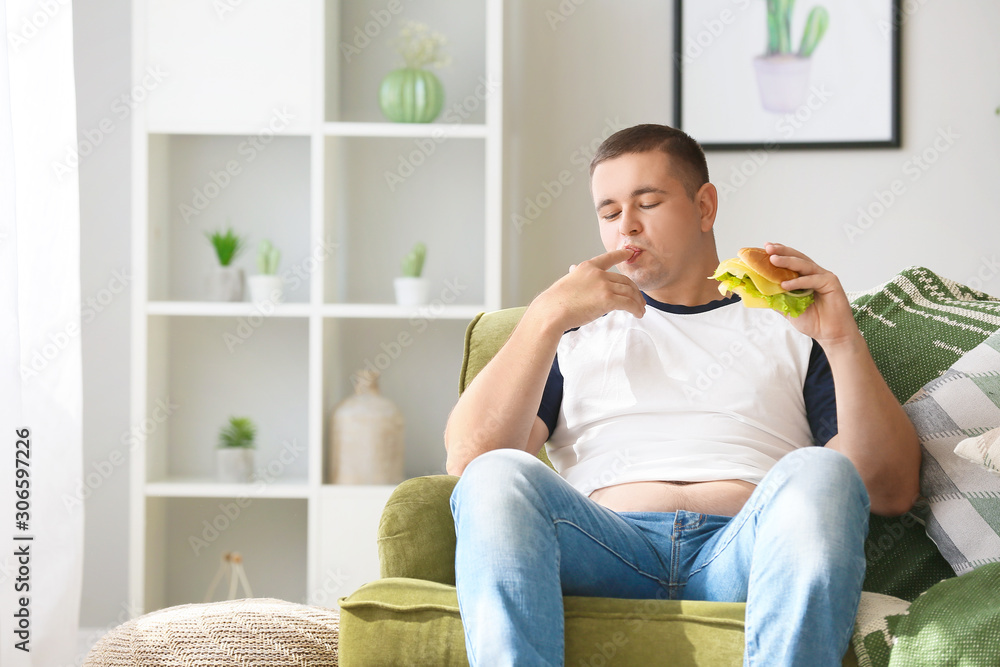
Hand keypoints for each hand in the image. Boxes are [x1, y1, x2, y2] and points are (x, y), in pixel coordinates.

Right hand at [530, 248, 645, 332]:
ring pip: (629, 292)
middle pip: (624, 280)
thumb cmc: (556, 301)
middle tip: (639, 300)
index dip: (621, 255)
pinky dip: (636, 309)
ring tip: (640, 310)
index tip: (629, 253)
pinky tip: (638, 314)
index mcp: (588, 267)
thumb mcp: (567, 281)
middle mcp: (598, 274)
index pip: (609, 258)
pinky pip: (628, 304)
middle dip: (635, 291)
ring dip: (637, 302)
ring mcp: (604, 286)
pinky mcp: (608, 300)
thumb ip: (575, 275)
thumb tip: (572, 269)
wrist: (553, 311)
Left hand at [764, 242, 858, 347]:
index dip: (779, 253)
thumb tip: (758, 292)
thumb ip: (776, 299)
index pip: (790, 261)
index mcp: (804, 277)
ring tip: (773, 260)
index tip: (764, 247)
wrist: (830, 334)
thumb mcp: (788, 309)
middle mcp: (814, 274)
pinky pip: (812, 280)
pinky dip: (799, 281)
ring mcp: (823, 277)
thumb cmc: (813, 321)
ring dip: (788, 261)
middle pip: (797, 258)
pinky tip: (786, 284)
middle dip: (781, 251)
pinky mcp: (831, 283)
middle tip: (768, 248)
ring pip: (804, 265)